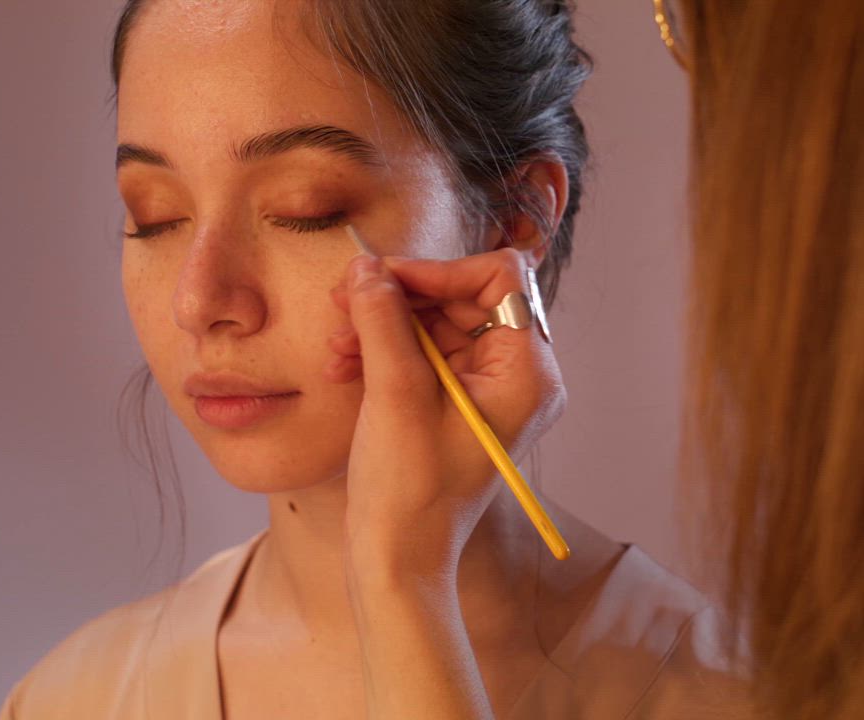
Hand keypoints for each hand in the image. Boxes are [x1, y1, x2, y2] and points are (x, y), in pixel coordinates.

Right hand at [327, 248, 565, 577]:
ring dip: (382, 326)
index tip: (384, 277)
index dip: (439, 271)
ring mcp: (486, 394)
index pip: (500, 280)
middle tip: (343, 301)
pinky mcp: (455, 408)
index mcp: (527, 373)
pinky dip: (384, 353)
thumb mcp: (395, 393)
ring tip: (336, 345)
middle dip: (400, 300)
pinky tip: (343, 364)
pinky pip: (424, 357)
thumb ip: (384, 319)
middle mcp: (517, 379)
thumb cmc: (409, 490)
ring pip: (436, 327)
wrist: (397, 561)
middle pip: (463, 300)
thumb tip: (367, 267)